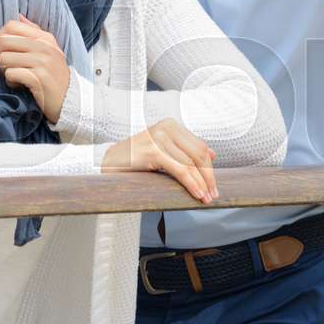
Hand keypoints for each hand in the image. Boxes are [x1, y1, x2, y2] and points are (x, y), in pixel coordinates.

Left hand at [0, 15, 69, 123]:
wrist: (69, 99)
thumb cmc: (54, 74)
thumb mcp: (49, 49)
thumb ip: (34, 32)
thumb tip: (19, 16)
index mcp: (45, 37)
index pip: (11, 25)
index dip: (1, 37)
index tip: (5, 50)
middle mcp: (44, 47)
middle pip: (3, 41)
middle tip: (6, 65)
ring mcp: (42, 62)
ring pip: (4, 58)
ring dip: (4, 70)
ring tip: (14, 76)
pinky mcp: (38, 78)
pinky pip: (11, 74)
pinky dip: (11, 81)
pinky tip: (19, 84)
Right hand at [102, 119, 217, 202]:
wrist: (109, 163)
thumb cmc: (136, 159)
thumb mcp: (163, 150)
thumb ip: (185, 149)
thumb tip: (213, 154)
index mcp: (171, 125)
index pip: (200, 147)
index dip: (210, 166)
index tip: (214, 184)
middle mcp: (166, 128)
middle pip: (198, 154)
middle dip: (209, 176)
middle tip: (214, 194)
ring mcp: (159, 138)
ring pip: (191, 164)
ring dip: (202, 183)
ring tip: (206, 198)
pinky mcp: (154, 152)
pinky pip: (180, 170)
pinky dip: (191, 184)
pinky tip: (197, 194)